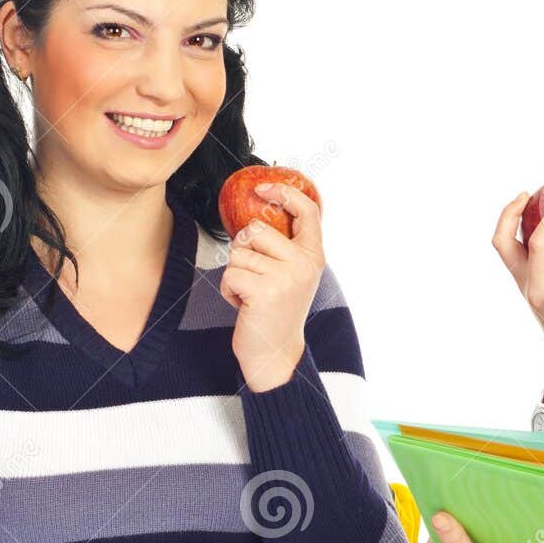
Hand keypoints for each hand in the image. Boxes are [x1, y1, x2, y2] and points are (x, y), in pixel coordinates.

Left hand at [221, 183, 324, 391]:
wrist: (276, 354)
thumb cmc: (277, 313)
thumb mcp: (293, 276)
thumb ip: (286, 248)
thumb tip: (258, 217)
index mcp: (314, 256)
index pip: (307, 211)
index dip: (284, 193)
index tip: (263, 188)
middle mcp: (304, 264)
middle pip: (257, 230)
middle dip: (244, 251)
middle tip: (254, 276)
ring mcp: (286, 277)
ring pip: (239, 254)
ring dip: (235, 275)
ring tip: (250, 295)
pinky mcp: (264, 290)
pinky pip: (230, 274)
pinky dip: (228, 291)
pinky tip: (243, 305)